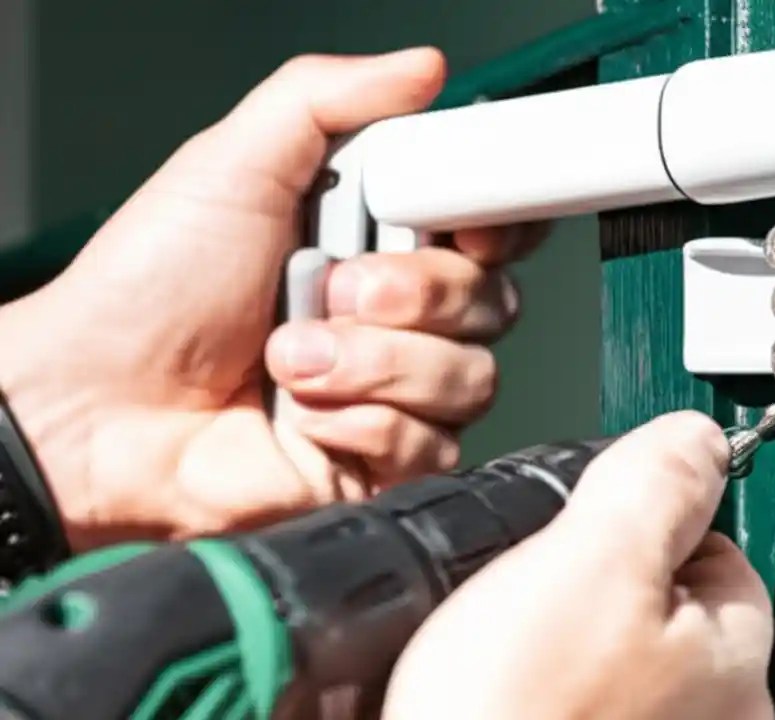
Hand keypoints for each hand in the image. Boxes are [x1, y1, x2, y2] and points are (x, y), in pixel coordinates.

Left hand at [0, 48, 547, 550]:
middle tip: (335, 286)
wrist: (98, 406)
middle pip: (494, 301)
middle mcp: (395, 317)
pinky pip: (432, 444)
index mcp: (374, 239)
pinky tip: (300, 413)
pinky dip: (359, 423)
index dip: (497, 228)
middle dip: (416, 294)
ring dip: (374, 363)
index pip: (492, 230)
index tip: (462, 225)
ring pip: (470, 377)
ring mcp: (392, 391)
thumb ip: (327, 98)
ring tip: (291, 356)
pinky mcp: (380, 461)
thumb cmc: (147, 289)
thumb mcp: (233, 163)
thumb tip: (419, 68)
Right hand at [382, 411, 774, 719]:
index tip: (590, 531)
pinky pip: (586, 708)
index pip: (722, 553)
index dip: (648, 525)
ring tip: (509, 656)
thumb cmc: (511, 719)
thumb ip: (657, 485)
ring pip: (622, 667)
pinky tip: (504, 698)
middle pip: (670, 615)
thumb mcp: (592, 559)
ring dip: (570, 649)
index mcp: (736, 664)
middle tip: (534, 600)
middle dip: (603, 591)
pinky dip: (548, 698)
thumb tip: (696, 438)